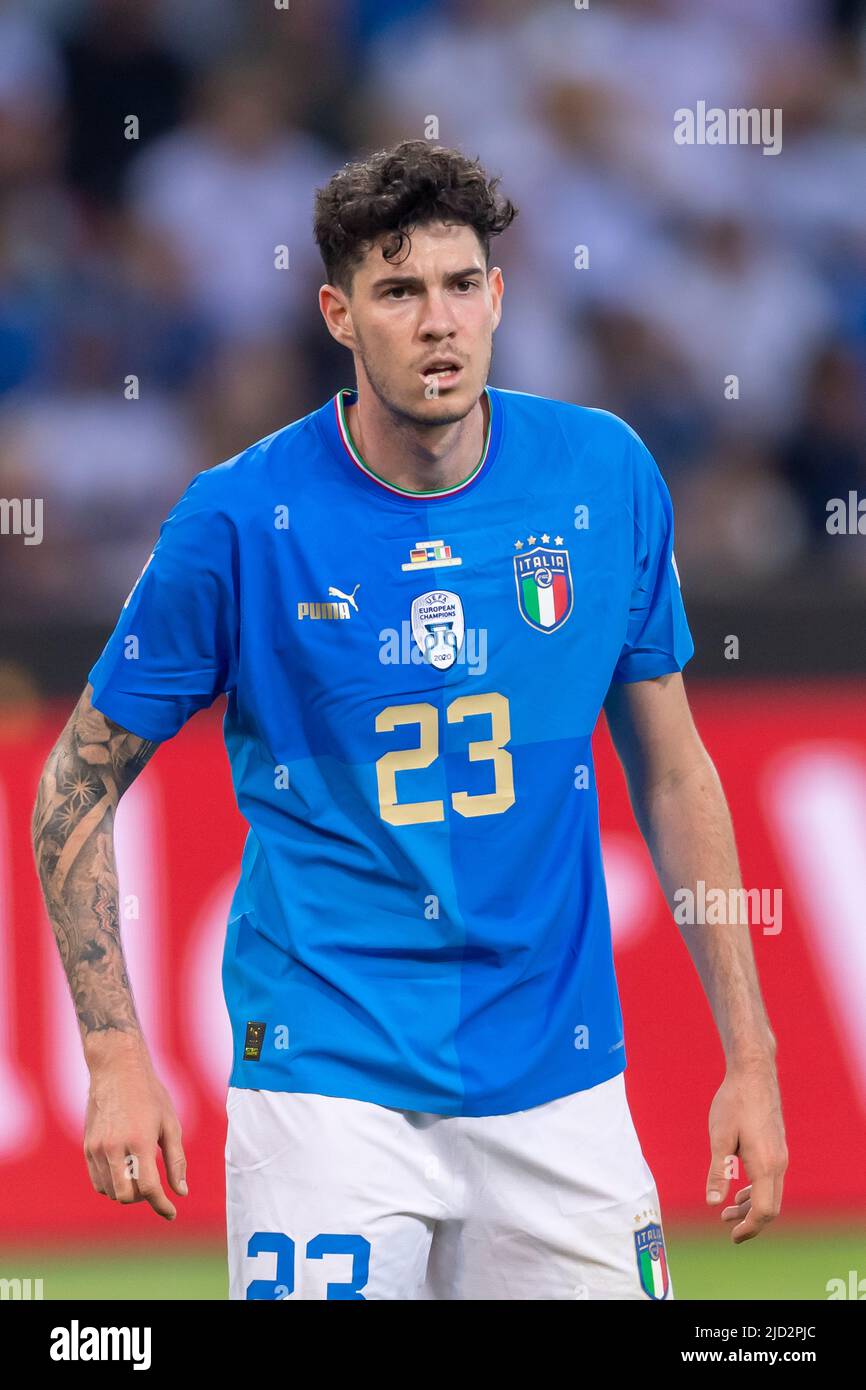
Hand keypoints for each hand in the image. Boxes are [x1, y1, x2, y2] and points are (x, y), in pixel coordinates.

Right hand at [83, 1039, 187, 1220]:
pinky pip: (98, 1182)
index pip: (149, 1187)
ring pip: (110, 1192)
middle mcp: (114, 1147)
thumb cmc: (150, 1095)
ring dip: (127, 1192)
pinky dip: (112, 1185)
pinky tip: (125, 1172)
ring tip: (141, 1175)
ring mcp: (97, 1148)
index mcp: (139, 1140)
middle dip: (144, 1199)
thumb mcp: (170, 1124)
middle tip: (155, 1187)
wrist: (117, 1070)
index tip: (171, 1213)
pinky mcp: (88, 1148)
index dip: (162, 1205)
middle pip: (126, 1196)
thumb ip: (176, 1160)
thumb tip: (181, 1192)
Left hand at [705, 1057, 786, 1242]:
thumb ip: (717, 1172)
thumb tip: (713, 1203)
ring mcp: (780, 1155)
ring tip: (728, 1210)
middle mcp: (778, 1163)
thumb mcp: (719, 1138)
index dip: (749, 1228)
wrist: (754, 1074)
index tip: (733, 1237)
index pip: (764, 1210)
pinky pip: (772, 1179)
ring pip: (772, 1193)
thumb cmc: (734, 1103)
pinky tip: (739, 1188)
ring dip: (751, 1205)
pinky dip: (757, 1190)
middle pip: (771, 1206)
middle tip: (726, 1225)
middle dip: (749, 1220)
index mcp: (765, 1165)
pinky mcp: (777, 1147)